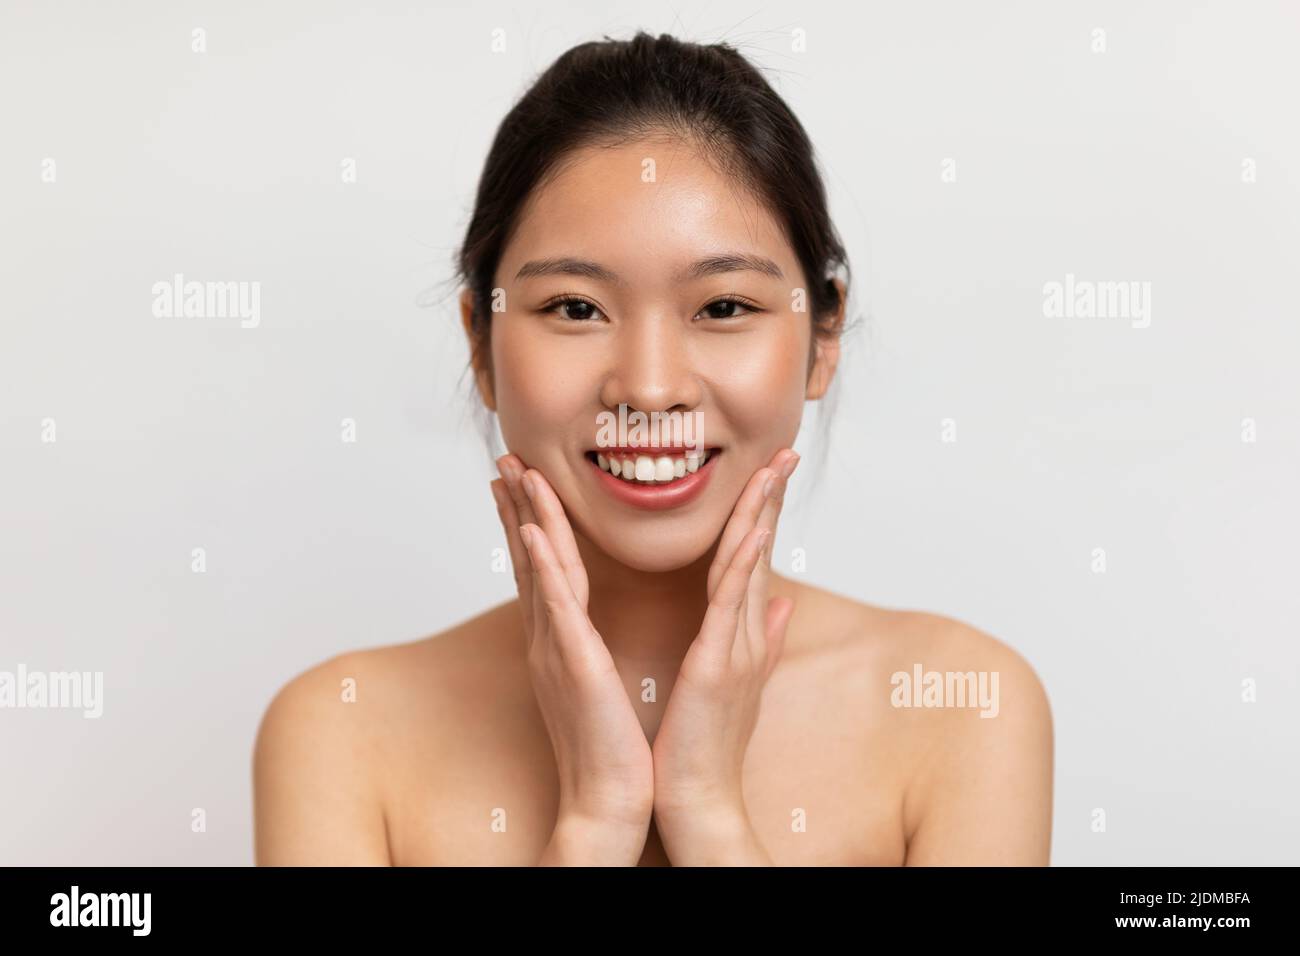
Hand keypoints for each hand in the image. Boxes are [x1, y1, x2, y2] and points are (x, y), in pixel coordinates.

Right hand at [491, 454, 654, 863]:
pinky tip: (534, 532)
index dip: (527, 521)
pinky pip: (556, 605)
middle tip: (502, 458)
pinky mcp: (573, 663)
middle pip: (527, 557)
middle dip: (514, 505)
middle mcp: (548, 636)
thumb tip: (593, 626)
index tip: (520, 481)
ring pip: (539, 568)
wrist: (607, 800)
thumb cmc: (609, 747)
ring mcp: (555, 647)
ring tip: (514, 473)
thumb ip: (594, 647)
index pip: (542, 568)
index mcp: (560, 640)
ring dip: (525, 516)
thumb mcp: (600, 684)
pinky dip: (544, 566)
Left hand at [650, 448, 799, 864]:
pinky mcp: (718, 663)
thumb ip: (766, 637)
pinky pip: (730, 603)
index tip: (772, 469)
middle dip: (772, 498)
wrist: (697, 798)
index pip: (754, 558)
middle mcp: (749, 633)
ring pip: (750, 565)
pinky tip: (752, 529)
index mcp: (745, 633)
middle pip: (760, 550)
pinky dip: (742, 563)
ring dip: (760, 513)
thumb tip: (787, 601)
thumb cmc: (706, 743)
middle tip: (785, 451)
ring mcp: (738, 646)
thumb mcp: (738, 681)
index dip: (765, 511)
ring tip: (772, 468)